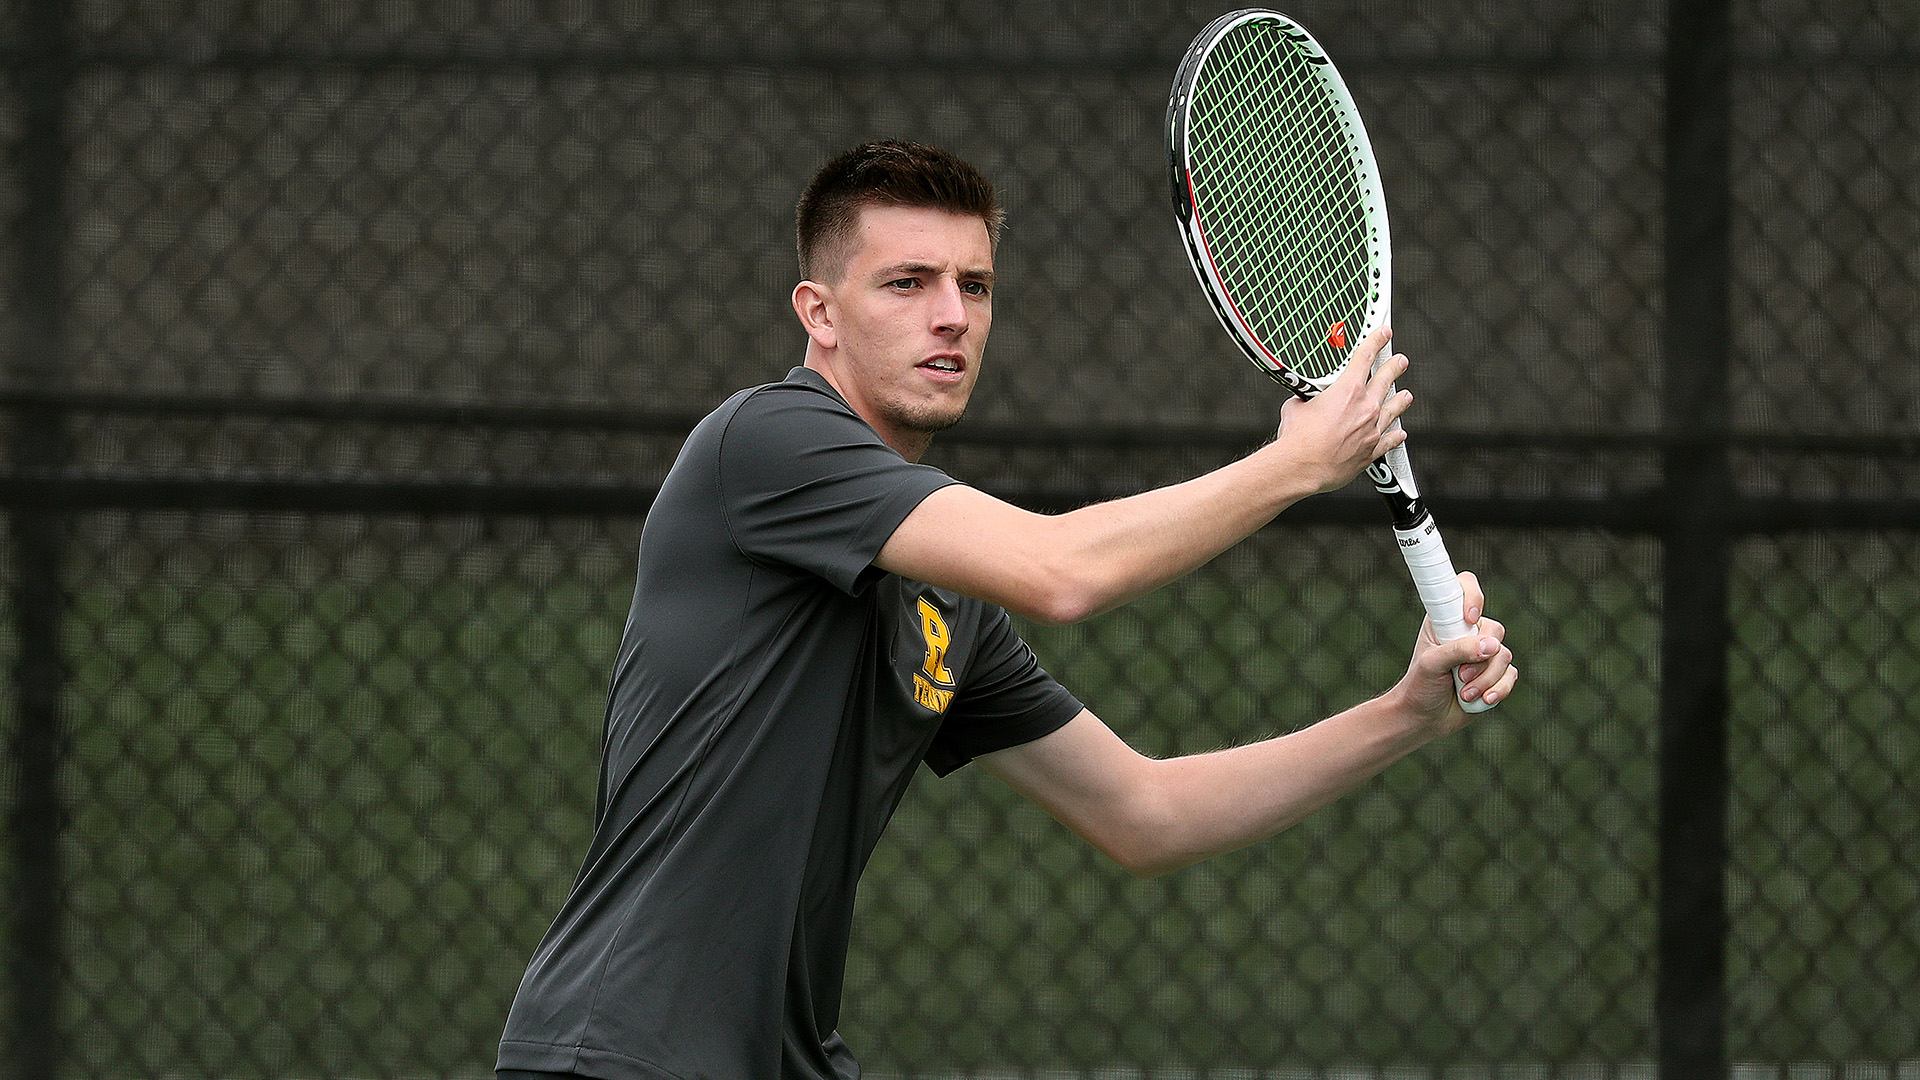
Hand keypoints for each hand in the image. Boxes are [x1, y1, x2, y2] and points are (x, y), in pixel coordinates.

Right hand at [1274, 326, 1412, 493]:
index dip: (1376, 341)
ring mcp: (1371, 430)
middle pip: (1386, 380)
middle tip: (1401, 361)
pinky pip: (1389, 440)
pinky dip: (1395, 435)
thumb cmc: (1298, 437)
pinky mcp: (1370, 451)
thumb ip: (1308, 398)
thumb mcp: (1297, 405)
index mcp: (1347, 390)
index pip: (1365, 357)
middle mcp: (1365, 408)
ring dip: (1400, 400)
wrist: (1301, 466)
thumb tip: (1306, 399)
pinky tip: (1400, 433)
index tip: (1384, 333)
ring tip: (1406, 395)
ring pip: (1392, 409)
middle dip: (1394, 367)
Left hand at [1395, 571, 1516, 732]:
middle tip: (1460, 675)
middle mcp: (1467, 632)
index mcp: (1446, 619)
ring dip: (1484, 679)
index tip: (1469, 619)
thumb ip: (1459, 650)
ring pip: (1503, 656)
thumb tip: (1493, 646)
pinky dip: (1497, 690)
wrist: (1424, 719)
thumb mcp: (1432, 664)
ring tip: (1464, 692)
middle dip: (1480, 657)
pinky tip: (1481, 700)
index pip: (1464, 589)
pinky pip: (1511, 675)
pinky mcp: (1496, 674)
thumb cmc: (1420, 686)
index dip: (1472, 597)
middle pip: (1494, 628)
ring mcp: (1483, 653)